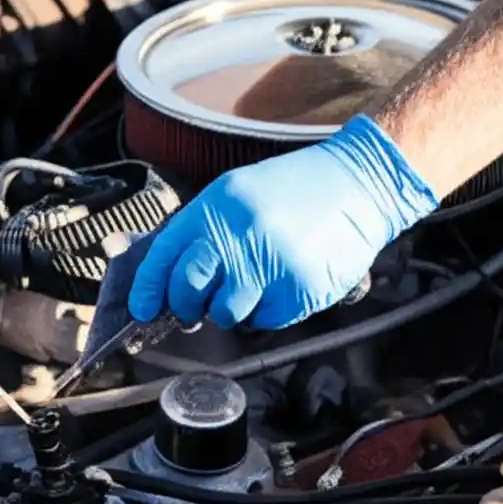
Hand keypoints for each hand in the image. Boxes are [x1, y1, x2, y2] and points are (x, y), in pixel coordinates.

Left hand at [128, 115, 437, 329]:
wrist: (360, 184)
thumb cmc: (294, 191)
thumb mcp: (236, 194)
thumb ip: (202, 231)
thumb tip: (168, 277)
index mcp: (216, 207)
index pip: (165, 255)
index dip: (149, 288)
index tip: (143, 308)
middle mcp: (239, 235)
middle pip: (189, 291)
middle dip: (186, 306)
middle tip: (195, 307)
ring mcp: (270, 264)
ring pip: (227, 313)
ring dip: (233, 308)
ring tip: (254, 284)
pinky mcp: (299, 289)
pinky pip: (267, 320)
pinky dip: (269, 311)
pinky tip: (283, 284)